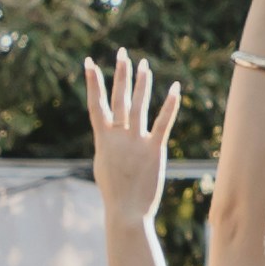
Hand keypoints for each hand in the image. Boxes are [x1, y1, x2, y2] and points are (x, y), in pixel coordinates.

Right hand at [84, 53, 179, 220]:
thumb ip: (107, 144)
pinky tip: (175, 89)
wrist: (126, 212)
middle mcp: (118, 136)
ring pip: (139, 106)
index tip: (89, 61)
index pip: (95, 104)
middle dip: (120, 74)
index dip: (92, 82)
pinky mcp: (154, 150)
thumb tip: (107, 133)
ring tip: (145, 65)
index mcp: (102, 139)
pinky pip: (162, 123)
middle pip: (118, 99)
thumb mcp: (103, 164)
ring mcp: (136, 142)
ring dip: (142, 84)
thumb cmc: (114, 192)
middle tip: (122, 53)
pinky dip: (169, 105)